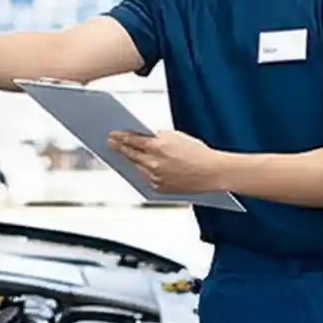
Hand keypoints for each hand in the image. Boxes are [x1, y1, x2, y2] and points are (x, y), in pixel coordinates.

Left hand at [107, 130, 227, 193]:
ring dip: (129, 160)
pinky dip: (143, 171)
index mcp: (157, 147)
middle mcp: (153, 163)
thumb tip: (145, 137)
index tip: (112, 134)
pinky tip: (139, 166)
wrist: (212, 172)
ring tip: (121, 154)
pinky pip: (146, 178)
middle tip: (110, 143)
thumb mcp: (176, 136)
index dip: (120, 136)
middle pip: (130, 154)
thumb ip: (158, 137)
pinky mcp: (159, 188)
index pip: (132, 140)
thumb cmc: (198, 153)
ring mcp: (155, 177)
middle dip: (118, 148)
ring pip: (136, 167)